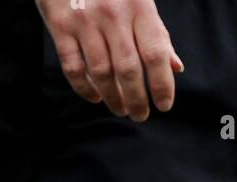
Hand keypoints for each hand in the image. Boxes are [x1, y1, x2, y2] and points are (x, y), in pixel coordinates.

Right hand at [37, 0, 183, 119]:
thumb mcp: (140, 0)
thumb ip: (157, 33)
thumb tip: (175, 68)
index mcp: (139, 6)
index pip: (155, 54)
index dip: (162, 84)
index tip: (164, 104)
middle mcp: (113, 14)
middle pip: (129, 70)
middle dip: (137, 100)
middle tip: (141, 115)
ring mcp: (85, 21)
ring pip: (102, 73)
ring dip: (113, 98)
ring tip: (121, 109)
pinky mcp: (61, 26)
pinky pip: (74, 67)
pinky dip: (85, 88)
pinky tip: (96, 97)